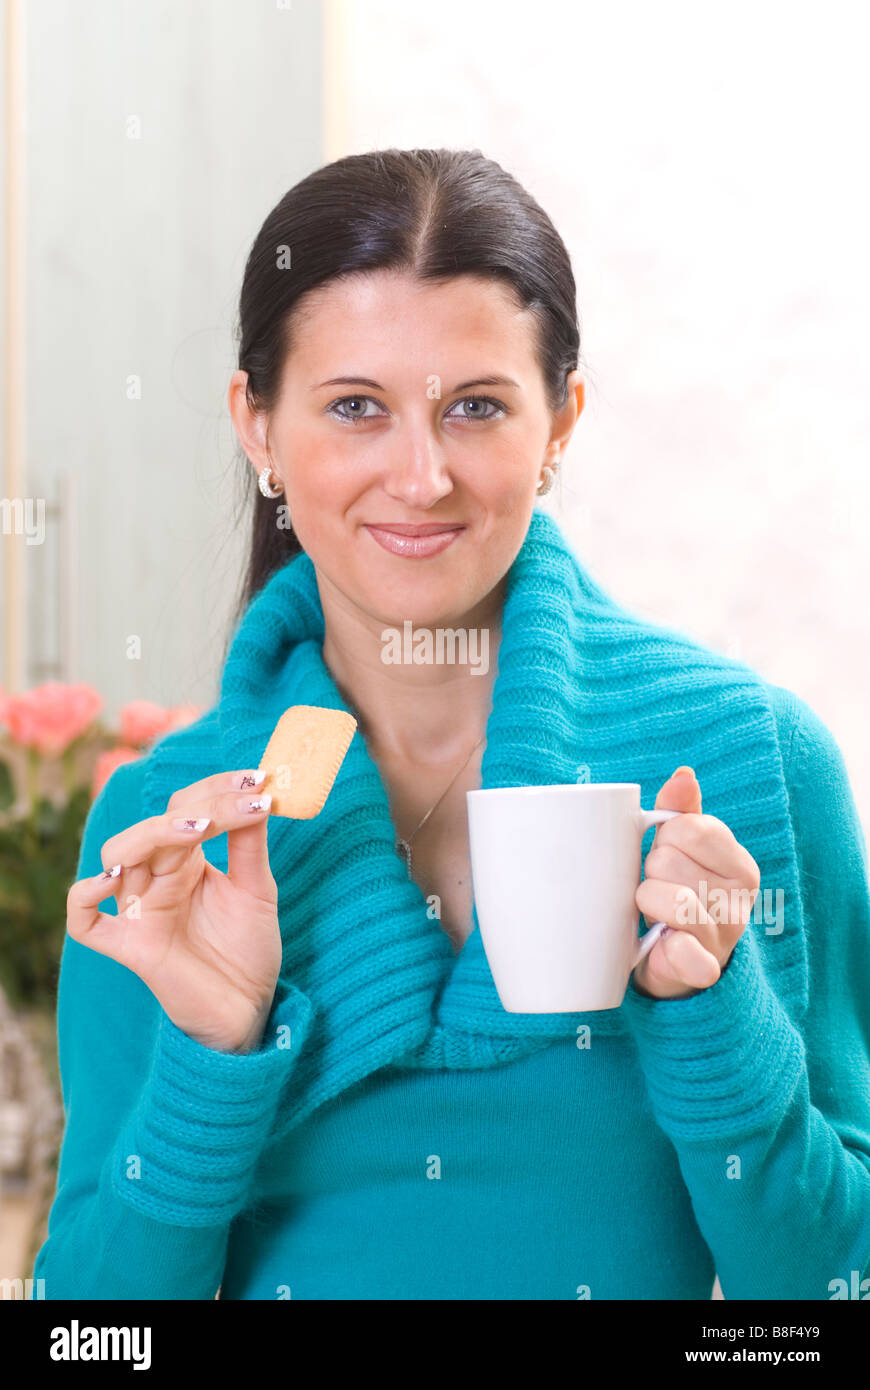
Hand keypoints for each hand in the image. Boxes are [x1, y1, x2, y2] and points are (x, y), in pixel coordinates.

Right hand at [66, 769, 281, 1052]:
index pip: (187, 807)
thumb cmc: (248, 949)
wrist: (248, 1009)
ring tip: (198, 828)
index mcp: (186, 860)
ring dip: (154, 834)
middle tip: (245, 800)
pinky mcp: (131, 947)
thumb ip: (250, 844)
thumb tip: (260, 793)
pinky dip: (87, 896)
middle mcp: (157, 878)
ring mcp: (140, 910)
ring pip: (119, 855)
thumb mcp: (257, 889)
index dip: (218, 788)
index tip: (259, 777)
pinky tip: (113, 878)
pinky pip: (85, 921)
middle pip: (157, 824)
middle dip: (200, 807)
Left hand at [632, 766, 760, 1000]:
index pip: (689, 828)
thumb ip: (681, 812)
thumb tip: (683, 775)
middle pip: (668, 861)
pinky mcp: (705, 969)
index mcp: (740, 864)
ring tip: (653, 912)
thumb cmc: (677, 893)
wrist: (673, 961)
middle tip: (658, 887)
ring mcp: (726, 937)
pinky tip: (665, 942)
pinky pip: (682, 950)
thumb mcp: (680, 850)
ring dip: (647, 903)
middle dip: (650, 872)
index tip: (667, 855)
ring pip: (671, 900)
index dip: (663, 839)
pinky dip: (667, 947)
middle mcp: (740, 900)